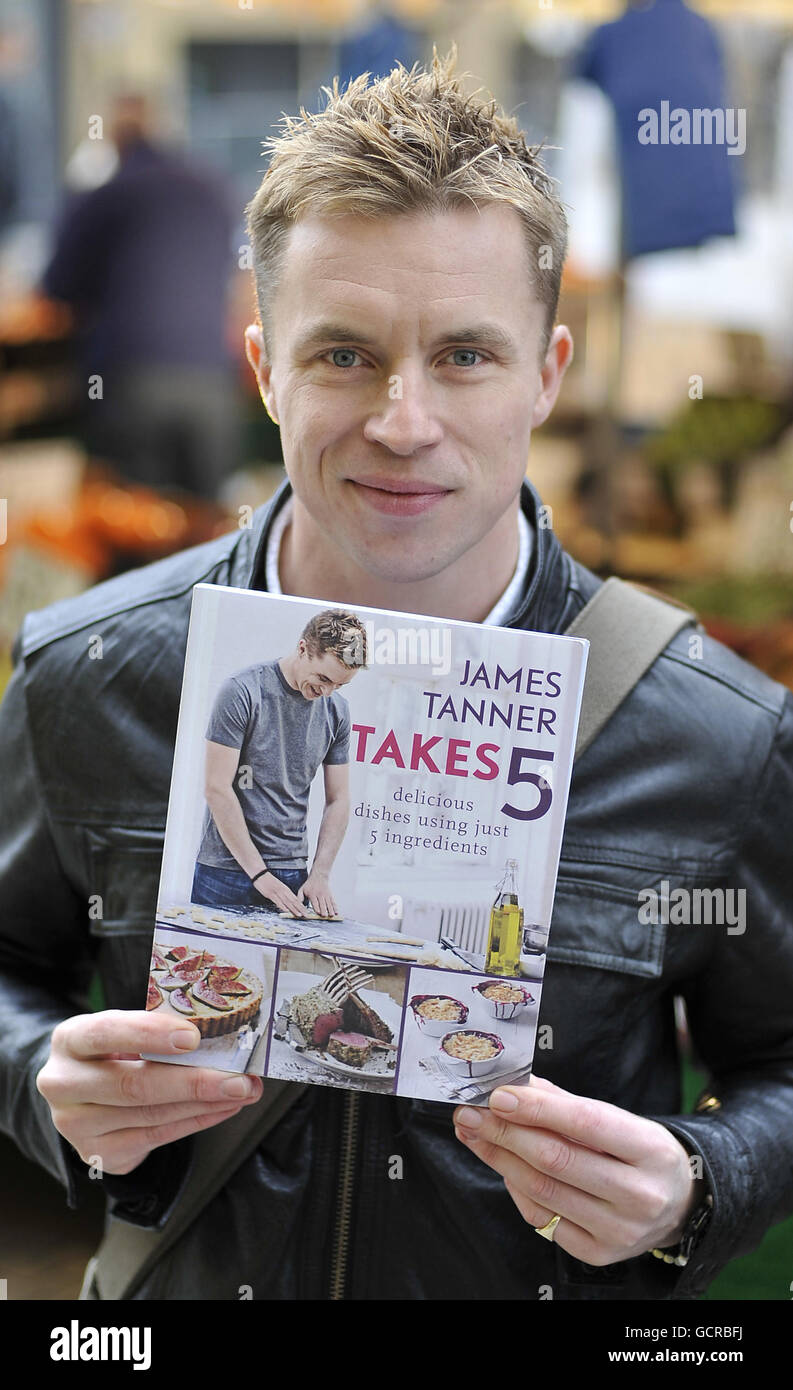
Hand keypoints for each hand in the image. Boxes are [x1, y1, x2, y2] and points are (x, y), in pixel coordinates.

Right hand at [36, 1009, 262, 1175]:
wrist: (84, 1097)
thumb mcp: (123, 1033)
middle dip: (193, 1081)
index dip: (149, 1034)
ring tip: (242, 1091)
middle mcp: (63, 1083)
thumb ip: (156, 1032)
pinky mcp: (98, 1153)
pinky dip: (196, 1121)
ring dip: (204, 1103)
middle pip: (132, 1084)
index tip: (193, 1036)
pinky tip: (223, 1108)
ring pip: (150, 1114)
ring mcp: (76, 1124)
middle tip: (238, 1077)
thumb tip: (218, 1033)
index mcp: (70, 1040)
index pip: (105, 1033)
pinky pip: (156, 1137)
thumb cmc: (114, 1053)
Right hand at [254, 871, 310, 916]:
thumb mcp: (278, 887)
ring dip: (293, 909)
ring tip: (299, 914)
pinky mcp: (270, 894)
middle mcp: (283, 891)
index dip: (301, 905)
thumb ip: (283, 894)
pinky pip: (278, 901)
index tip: (306, 911)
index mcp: (286, 889)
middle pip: (293, 901)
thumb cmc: (269, 880)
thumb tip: (287, 902)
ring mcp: (277, 893)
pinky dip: (282, 906)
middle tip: (306, 915)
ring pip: (287, 902)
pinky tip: (286, 910)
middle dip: (300, 909)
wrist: (261, 874)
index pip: (295, 899)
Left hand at [297, 870, 337, 917]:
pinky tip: (336, 912)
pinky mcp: (330, 895)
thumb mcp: (302, 889)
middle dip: (324, 910)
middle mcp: (320, 895)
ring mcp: (326, 895)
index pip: (315, 902)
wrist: (319, 876)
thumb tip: (297, 905)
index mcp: (312, 894)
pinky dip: (335, 907)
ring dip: (330, 910)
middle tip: (325, 915)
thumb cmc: (309, 884)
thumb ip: (299, 897)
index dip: (317, 907)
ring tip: (331, 915)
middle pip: (322, 904)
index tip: (318, 913)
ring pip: (328, 904)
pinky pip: (333, 902)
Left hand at [453, 1075, 701, 1265]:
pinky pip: (543, 1219)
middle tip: (470, 1113)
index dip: (537, 1109)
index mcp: (650, 1150)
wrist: (677, 1204)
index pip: (585, 1124)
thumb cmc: (638, 1153)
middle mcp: (639, 1194)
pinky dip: (517, 1190)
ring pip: (542, 1191)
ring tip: (474, 1134)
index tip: (498, 1096)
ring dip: (500, 1159)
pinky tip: (506, 1168)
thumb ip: (563, 1103)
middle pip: (556, 1160)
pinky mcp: (598, 1254)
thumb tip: (511, 1086)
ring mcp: (619, 1230)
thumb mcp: (618, 1120)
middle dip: (504, 1133)